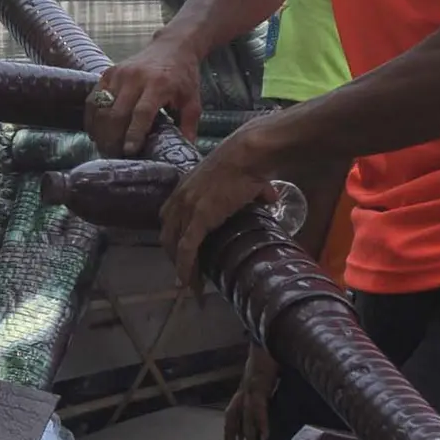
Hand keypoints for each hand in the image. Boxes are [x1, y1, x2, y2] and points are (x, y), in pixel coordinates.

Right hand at [87, 32, 201, 155]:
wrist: (172, 46)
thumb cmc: (183, 76)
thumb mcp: (193, 100)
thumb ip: (188, 125)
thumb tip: (186, 150)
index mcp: (158, 84)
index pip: (141, 112)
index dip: (134, 133)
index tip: (129, 151)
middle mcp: (135, 77)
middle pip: (117, 112)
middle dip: (113, 137)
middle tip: (114, 154)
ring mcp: (119, 74)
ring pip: (101, 106)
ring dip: (100, 129)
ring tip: (103, 146)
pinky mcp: (108, 72)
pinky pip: (93, 98)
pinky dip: (91, 116)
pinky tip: (94, 131)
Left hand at [157, 119, 279, 287]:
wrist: (247, 153)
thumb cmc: (249, 161)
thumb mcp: (243, 178)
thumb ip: (253, 190)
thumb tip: (271, 196)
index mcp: (185, 187)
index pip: (170, 217)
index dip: (174, 236)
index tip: (182, 252)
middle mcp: (179, 198)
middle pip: (168, 233)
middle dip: (173, 255)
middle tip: (186, 273)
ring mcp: (187, 207)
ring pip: (174, 245)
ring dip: (180, 267)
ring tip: (191, 285)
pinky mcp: (200, 218)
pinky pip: (187, 248)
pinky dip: (186, 268)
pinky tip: (190, 284)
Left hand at [223, 344, 279, 439]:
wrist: (268, 334)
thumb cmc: (270, 349)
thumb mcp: (267, 368)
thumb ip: (267, 380)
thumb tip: (274, 386)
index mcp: (246, 384)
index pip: (234, 408)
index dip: (232, 425)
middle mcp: (244, 387)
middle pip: (234, 415)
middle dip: (231, 434)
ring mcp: (250, 387)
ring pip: (247, 417)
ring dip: (250, 436)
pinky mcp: (260, 385)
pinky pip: (259, 409)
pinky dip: (262, 424)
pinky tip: (266, 437)